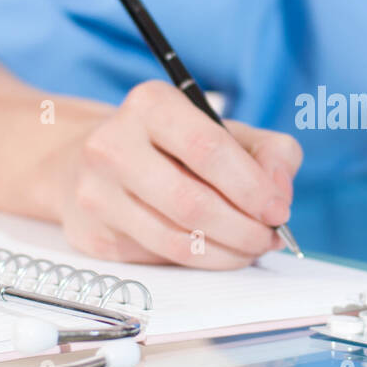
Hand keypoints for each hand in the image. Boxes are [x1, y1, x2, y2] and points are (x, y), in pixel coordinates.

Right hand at [56, 80, 302, 267]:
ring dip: (226, 253)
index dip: (252, 187)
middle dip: (244, 230)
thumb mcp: (225, 131)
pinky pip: (159, 258)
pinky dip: (199, 261)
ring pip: (176, 241)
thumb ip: (269, 152)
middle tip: (268, 238)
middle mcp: (113, 145)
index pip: (209, 150)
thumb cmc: (172, 146)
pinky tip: (216, 251)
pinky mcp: (93, 234)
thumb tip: (278, 195)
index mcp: (151, 105)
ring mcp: (96, 193)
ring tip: (250, 248)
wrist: (88, 159)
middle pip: (192, 203)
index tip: (278, 211)